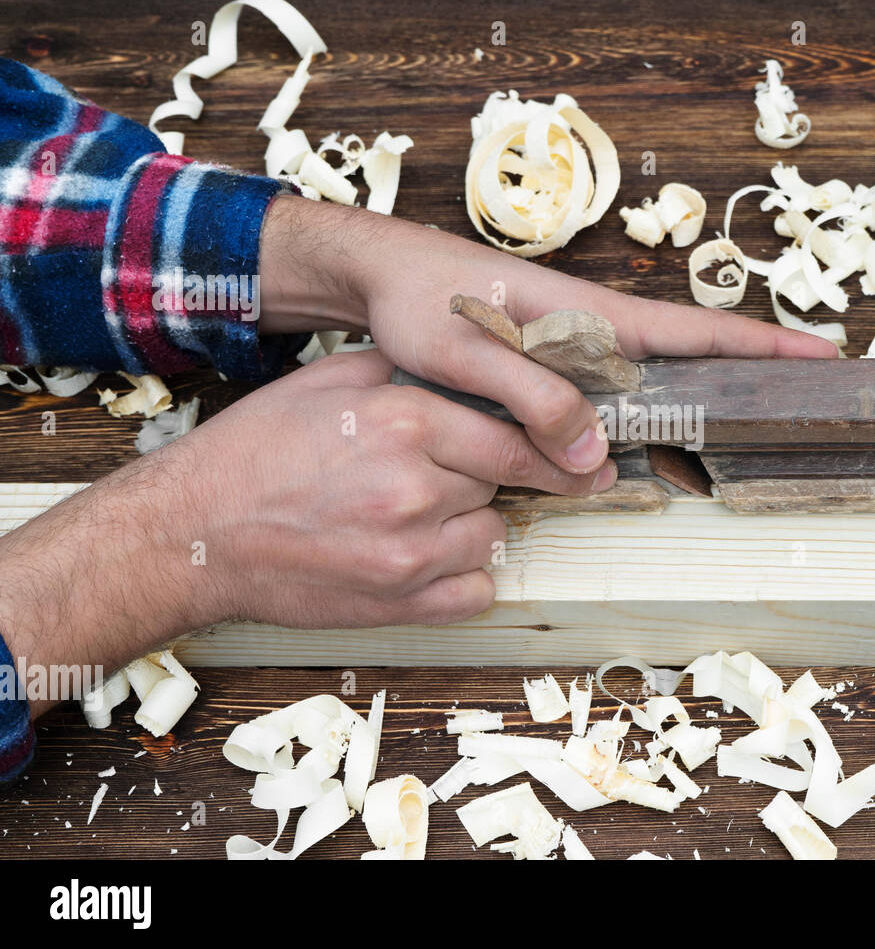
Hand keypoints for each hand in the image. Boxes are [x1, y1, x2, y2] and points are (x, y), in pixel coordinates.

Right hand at [0, 350, 610, 714]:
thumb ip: (409, 371)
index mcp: (404, 421)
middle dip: (481, 477)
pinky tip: (422, 555)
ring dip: (471, 525)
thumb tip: (474, 372)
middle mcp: (416, 488)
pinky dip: (462, 576)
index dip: (548, 445)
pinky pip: (477, 592)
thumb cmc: (255, 453)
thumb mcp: (329, 380)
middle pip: (503, 484)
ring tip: (415, 514)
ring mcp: (410, 554)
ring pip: (493, 537)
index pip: (517, 437)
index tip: (579, 453)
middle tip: (437, 473)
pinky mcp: (400, 605)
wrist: (194, 534)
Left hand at [257, 195, 838, 480]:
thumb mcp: (472, 354)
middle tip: (808, 397)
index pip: (693, 332)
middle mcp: (595, 331)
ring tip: (748, 422)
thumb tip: (596, 458)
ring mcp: (579, 345)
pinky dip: (645, 413)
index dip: (759, 346)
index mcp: (589, 319)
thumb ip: (532, 400)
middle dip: (751, 373)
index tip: (819, 356)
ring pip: (653, 381)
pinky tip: (648, 438)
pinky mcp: (555, 362)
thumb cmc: (424, 302)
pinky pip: (614, 393)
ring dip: (702, 396)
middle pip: (692, 356)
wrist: (383, 275)